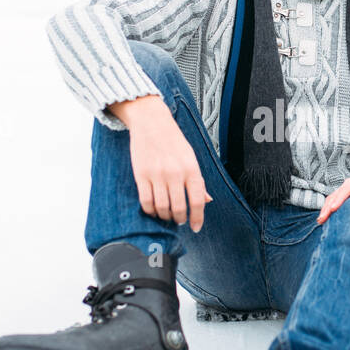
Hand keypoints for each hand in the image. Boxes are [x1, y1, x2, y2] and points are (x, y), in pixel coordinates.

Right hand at [109, 95, 211, 231]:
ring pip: (162, 207)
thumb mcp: (191, 158)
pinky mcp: (141, 174)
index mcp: (191, 168)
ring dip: (165, 216)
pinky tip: (153, 209)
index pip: (198, 200)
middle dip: (180, 219)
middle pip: (179, 208)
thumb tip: (207, 201)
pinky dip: (150, 210)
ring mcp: (157, 174)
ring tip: (166, 215)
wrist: (151, 122)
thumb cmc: (173, 141)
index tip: (196, 227)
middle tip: (179, 220)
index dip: (198, 218)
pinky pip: (146, 201)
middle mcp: (175, 173)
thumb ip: (198, 180)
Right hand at [317, 174, 349, 223]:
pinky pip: (333, 200)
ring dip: (325, 208)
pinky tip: (325, 218)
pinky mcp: (344, 194)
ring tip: (320, 221)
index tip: (333, 209)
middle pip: (336, 194)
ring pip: (332, 197)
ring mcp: (346, 188)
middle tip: (322, 219)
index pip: (347, 189)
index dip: (339, 199)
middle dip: (327, 206)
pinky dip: (328, 208)